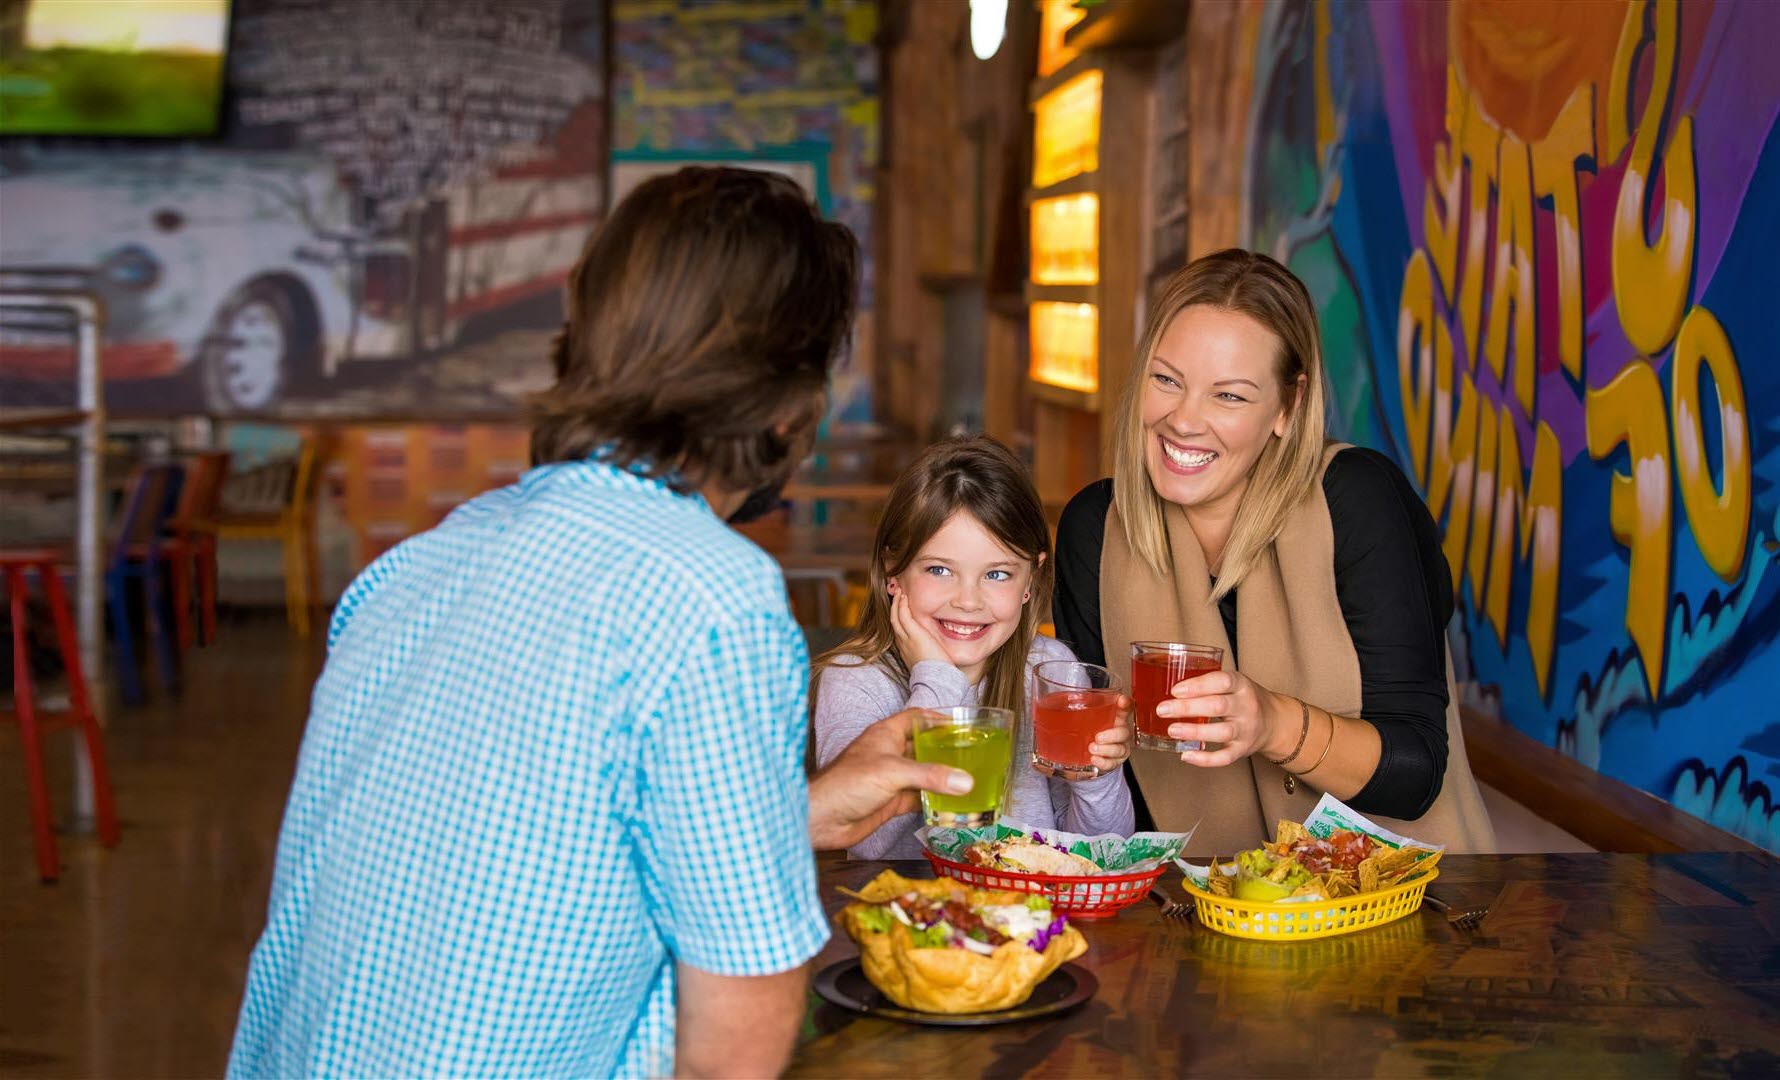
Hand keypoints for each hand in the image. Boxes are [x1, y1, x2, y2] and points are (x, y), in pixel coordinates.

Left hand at [808, 708, 972, 849]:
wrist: (823, 819)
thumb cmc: (847, 783)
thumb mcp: (892, 772)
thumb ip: (930, 776)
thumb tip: (965, 781)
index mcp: (886, 734)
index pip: (917, 718)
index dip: (939, 718)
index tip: (963, 724)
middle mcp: (890, 753)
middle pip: (924, 746)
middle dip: (946, 750)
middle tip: (973, 754)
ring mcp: (891, 778)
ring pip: (923, 774)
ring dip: (942, 777)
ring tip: (970, 778)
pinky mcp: (891, 801)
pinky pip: (918, 798)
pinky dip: (934, 800)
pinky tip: (952, 803)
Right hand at [888, 586, 950, 668]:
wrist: (935, 681)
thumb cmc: (937, 674)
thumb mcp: (929, 662)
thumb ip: (929, 652)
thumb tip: (936, 649)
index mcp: (906, 650)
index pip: (899, 630)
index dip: (898, 619)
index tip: (901, 610)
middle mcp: (903, 644)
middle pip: (894, 622)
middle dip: (894, 608)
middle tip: (897, 596)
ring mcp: (906, 639)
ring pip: (896, 617)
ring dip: (896, 603)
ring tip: (899, 592)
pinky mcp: (914, 635)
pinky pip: (903, 616)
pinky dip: (901, 605)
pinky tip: (903, 597)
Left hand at [1047, 693, 1132, 779]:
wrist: (1085, 756)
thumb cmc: (1082, 732)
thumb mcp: (1076, 719)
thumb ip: (1064, 709)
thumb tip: (1037, 704)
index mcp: (1111, 716)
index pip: (1124, 707)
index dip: (1125, 703)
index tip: (1120, 701)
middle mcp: (1118, 731)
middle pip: (1123, 730)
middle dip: (1112, 734)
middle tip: (1097, 737)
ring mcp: (1118, 747)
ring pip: (1120, 748)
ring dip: (1106, 749)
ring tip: (1092, 749)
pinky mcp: (1114, 761)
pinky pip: (1113, 763)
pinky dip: (1104, 762)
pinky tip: (1095, 760)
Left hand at [1156, 667, 1291, 768]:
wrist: (1275, 721)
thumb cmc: (1243, 698)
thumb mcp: (1233, 683)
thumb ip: (1207, 684)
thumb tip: (1166, 690)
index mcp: (1242, 685)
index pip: (1222, 681)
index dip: (1197, 685)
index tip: (1175, 690)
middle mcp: (1246, 707)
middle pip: (1217, 706)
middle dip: (1188, 708)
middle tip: (1162, 710)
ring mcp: (1246, 730)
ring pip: (1221, 732)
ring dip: (1195, 732)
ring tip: (1172, 730)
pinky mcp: (1243, 750)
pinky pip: (1225, 757)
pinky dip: (1205, 759)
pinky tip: (1186, 755)